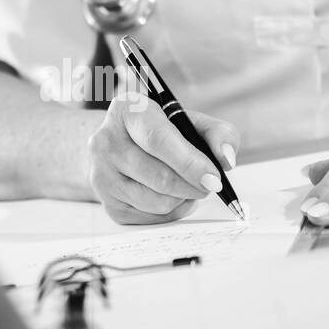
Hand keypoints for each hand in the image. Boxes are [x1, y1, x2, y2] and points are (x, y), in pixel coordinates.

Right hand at [86, 91, 239, 224]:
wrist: (120, 146)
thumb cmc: (161, 132)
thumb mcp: (190, 121)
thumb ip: (217, 133)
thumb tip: (226, 160)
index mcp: (127, 110)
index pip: (157, 140)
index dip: (189, 162)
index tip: (214, 178)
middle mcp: (105, 141)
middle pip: (158, 176)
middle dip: (193, 186)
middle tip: (210, 184)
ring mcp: (102, 174)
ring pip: (156, 201)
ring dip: (183, 199)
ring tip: (188, 186)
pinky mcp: (107, 202)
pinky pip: (150, 218)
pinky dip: (171, 211)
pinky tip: (173, 196)